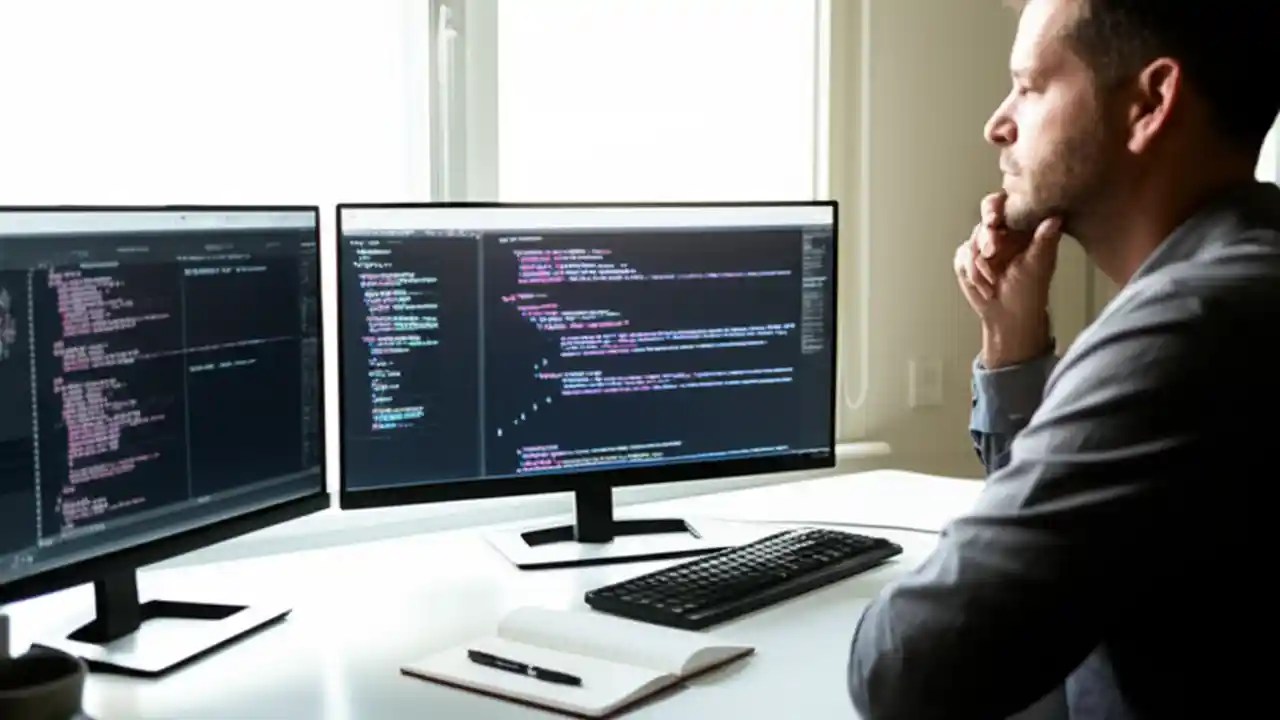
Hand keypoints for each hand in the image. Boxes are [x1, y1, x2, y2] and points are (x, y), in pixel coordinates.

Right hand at [954, 192, 1061, 367]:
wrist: (1009, 316)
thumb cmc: (1029, 291)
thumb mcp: (1038, 264)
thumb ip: (1043, 240)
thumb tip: (1056, 217)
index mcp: (1021, 227)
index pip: (1005, 204)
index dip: (995, 207)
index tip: (993, 220)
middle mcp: (1002, 232)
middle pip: (984, 219)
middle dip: (984, 236)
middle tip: (989, 251)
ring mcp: (983, 245)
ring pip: (972, 239)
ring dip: (979, 262)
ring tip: (992, 279)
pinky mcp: (968, 258)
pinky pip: (962, 256)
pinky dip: (970, 271)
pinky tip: (984, 284)